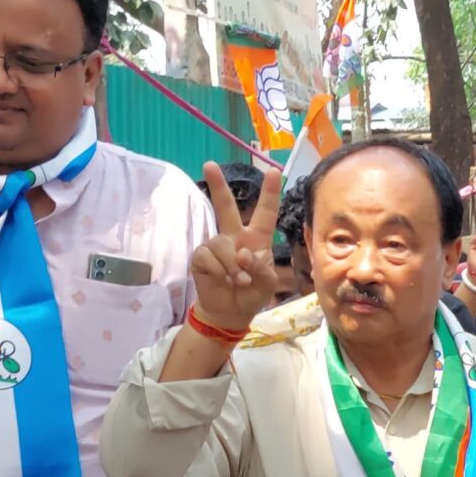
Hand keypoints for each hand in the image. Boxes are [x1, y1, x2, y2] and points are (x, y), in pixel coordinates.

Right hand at [189, 161, 282, 331]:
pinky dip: (220, 271)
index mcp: (257, 239)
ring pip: (221, 243)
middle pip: (226, 207)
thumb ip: (261, 267)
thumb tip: (242, 252)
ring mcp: (216, 245)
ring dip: (233, 265)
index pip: (265, 213)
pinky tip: (223, 280)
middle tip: (209, 164)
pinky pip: (209, 257)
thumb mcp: (268, 283)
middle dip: (218, 185)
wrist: (231, 312)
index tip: (274, 171)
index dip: (270, 193)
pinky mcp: (201, 257)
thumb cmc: (252, 294)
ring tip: (238, 281)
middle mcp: (234, 236)